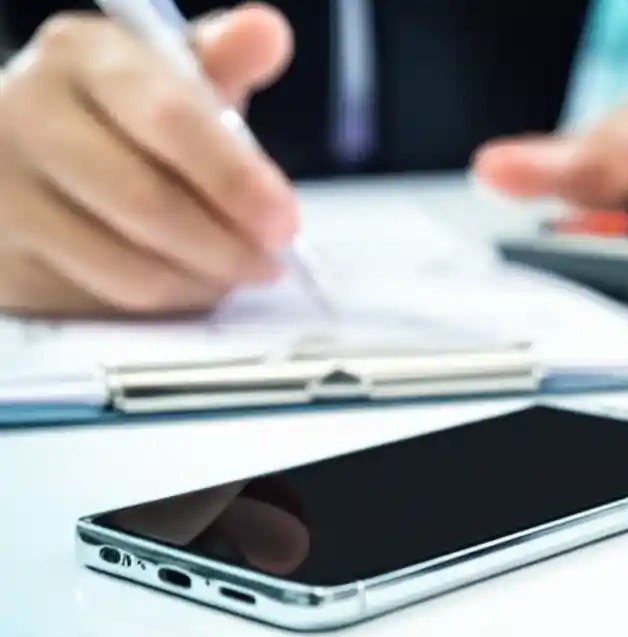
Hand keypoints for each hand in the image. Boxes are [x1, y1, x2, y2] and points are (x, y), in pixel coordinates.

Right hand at [0, 3, 297, 316]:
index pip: (169, 118)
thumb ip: (223, 60)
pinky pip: (107, 295)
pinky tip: (193, 281)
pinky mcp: (8, 259)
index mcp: (82, 56)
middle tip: (271, 261)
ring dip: (202, 278)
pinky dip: (167, 297)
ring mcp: (7, 191)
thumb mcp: (174, 78)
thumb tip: (267, 31)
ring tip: (238, 270)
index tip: (284, 220)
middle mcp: (28, 114)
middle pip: (145, 201)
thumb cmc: (128, 116)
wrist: (39, 158)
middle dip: (225, 243)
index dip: (234, 177)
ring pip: (128, 262)